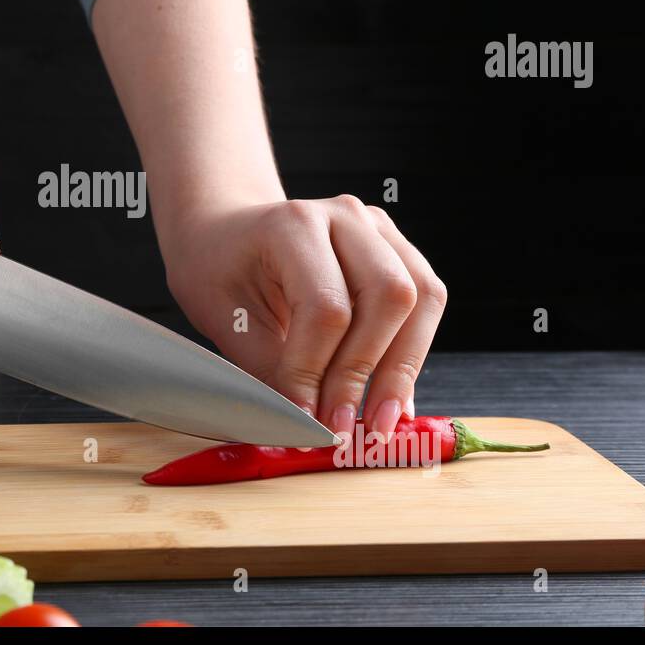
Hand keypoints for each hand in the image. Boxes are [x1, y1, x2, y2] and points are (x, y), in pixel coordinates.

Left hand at [160, 196, 446, 440]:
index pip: (325, 306)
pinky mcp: (396, 248)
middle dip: (367, 374)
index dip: (318, 371)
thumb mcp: (225, 320)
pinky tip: (392, 396)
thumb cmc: (218, 273)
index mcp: (292, 225)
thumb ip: (269, 370)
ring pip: (421, 298)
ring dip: (403, 369)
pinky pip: (426, 301)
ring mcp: (376, 228)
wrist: (223, 235)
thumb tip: (308, 424)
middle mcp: (344, 216)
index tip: (306, 419)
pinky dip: (411, 353)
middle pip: (387, 296)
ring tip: (379, 423)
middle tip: (344, 429)